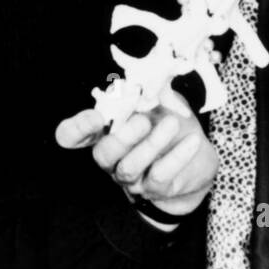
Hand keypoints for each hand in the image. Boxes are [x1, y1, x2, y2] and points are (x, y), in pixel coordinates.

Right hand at [55, 91, 216, 218]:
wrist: (196, 160)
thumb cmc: (167, 124)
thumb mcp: (156, 102)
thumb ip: (144, 91)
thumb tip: (143, 80)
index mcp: (102, 133)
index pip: (72, 136)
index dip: (76, 128)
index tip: (96, 117)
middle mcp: (111, 159)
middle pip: (103, 155)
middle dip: (122, 137)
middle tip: (143, 120)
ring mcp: (132, 177)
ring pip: (130, 167)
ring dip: (151, 144)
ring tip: (172, 124)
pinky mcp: (156, 189)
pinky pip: (161, 175)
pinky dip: (177, 157)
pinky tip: (193, 141)